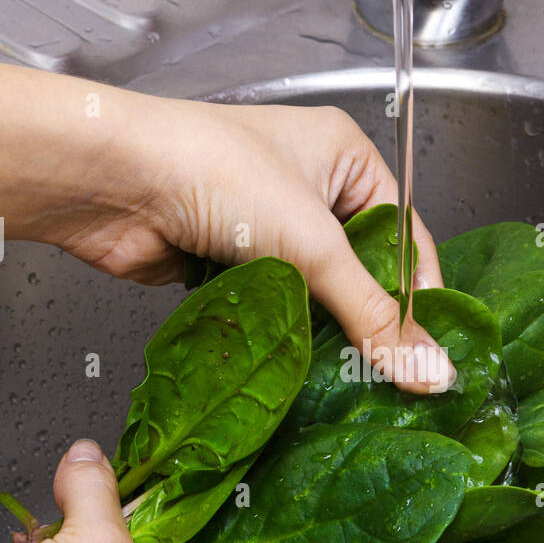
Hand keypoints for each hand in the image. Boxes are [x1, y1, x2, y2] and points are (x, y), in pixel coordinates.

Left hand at [0, 28, 452, 392]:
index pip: (405, 232)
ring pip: (314, 293)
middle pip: (360, 268)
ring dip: (322, 332)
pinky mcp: (226, 263)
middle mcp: (308, 187)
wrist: (111, 180)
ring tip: (349, 385)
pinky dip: (282, 337)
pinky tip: (298, 374)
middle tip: (393, 380)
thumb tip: (432, 373)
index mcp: (344, 157)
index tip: (430, 352)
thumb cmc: (216, 175)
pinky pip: (273, 309)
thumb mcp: (314, 244)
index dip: (419, 293)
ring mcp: (263, 226)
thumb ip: (373, 314)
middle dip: (369, 319)